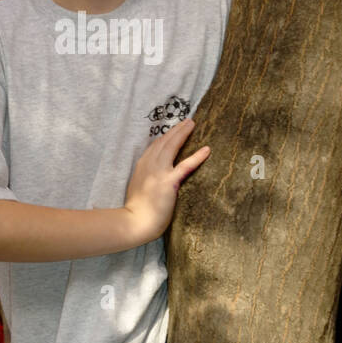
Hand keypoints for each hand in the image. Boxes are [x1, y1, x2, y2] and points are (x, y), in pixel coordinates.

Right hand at [123, 117, 210, 243]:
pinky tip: (207, 150)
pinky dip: (197, 156)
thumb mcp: (138, 187)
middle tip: (186, 121)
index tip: (173, 131)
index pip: (155, 146)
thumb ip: (145, 178)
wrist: (135, 221)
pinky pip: (186, 165)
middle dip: (175, 130)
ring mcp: (159, 172)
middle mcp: (149, 164)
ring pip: (172, 146)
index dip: (165, 137)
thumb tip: (153, 177)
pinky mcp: (169, 181)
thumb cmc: (136, 210)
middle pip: (163, 141)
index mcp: (141, 166)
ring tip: (192, 124)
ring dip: (183, 133)